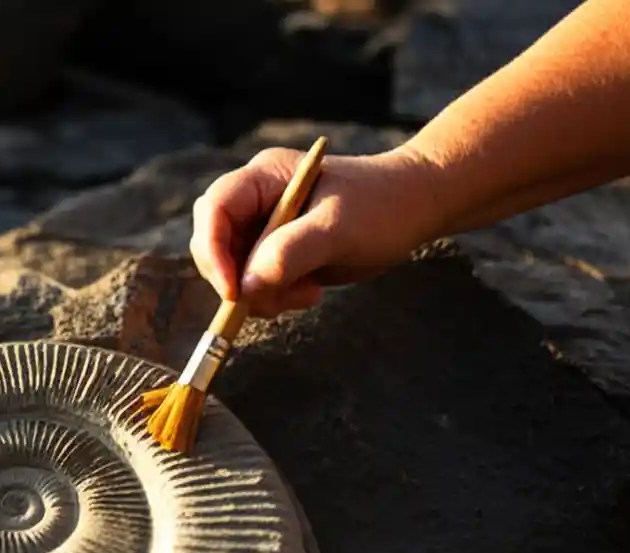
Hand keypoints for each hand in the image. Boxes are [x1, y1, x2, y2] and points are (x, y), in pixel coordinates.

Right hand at [189, 145, 442, 317]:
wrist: (415, 208)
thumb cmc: (381, 206)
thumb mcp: (338, 228)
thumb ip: (290, 252)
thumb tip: (245, 287)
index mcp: (263, 177)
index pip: (214, 210)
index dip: (214, 250)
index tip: (234, 291)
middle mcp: (255, 200)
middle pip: (213, 242)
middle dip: (237, 278)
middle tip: (276, 298)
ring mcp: (263, 226)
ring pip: (232, 269)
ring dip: (261, 293)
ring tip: (308, 293)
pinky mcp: (275, 252)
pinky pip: (254, 282)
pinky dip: (274, 297)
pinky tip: (310, 292)